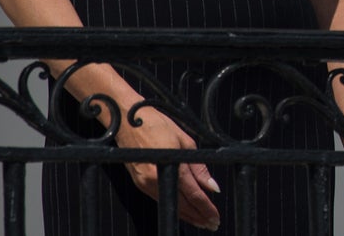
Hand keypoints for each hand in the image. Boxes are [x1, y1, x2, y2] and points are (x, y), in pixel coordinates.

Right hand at [115, 107, 220, 230]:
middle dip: (199, 216)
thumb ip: (199, 167)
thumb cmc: (156, 124)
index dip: (206, 208)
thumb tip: (211, 186)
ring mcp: (145, 184)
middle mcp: (155, 180)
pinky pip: (160, 199)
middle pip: (182, 205)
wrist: (127, 120)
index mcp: (171, 167)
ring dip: (187, 215)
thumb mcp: (185, 140)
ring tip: (201, 221)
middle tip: (213, 224)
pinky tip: (183, 210)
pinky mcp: (139, 184)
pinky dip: (173, 206)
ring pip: (171, 205)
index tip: (216, 217)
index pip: (194, 195)